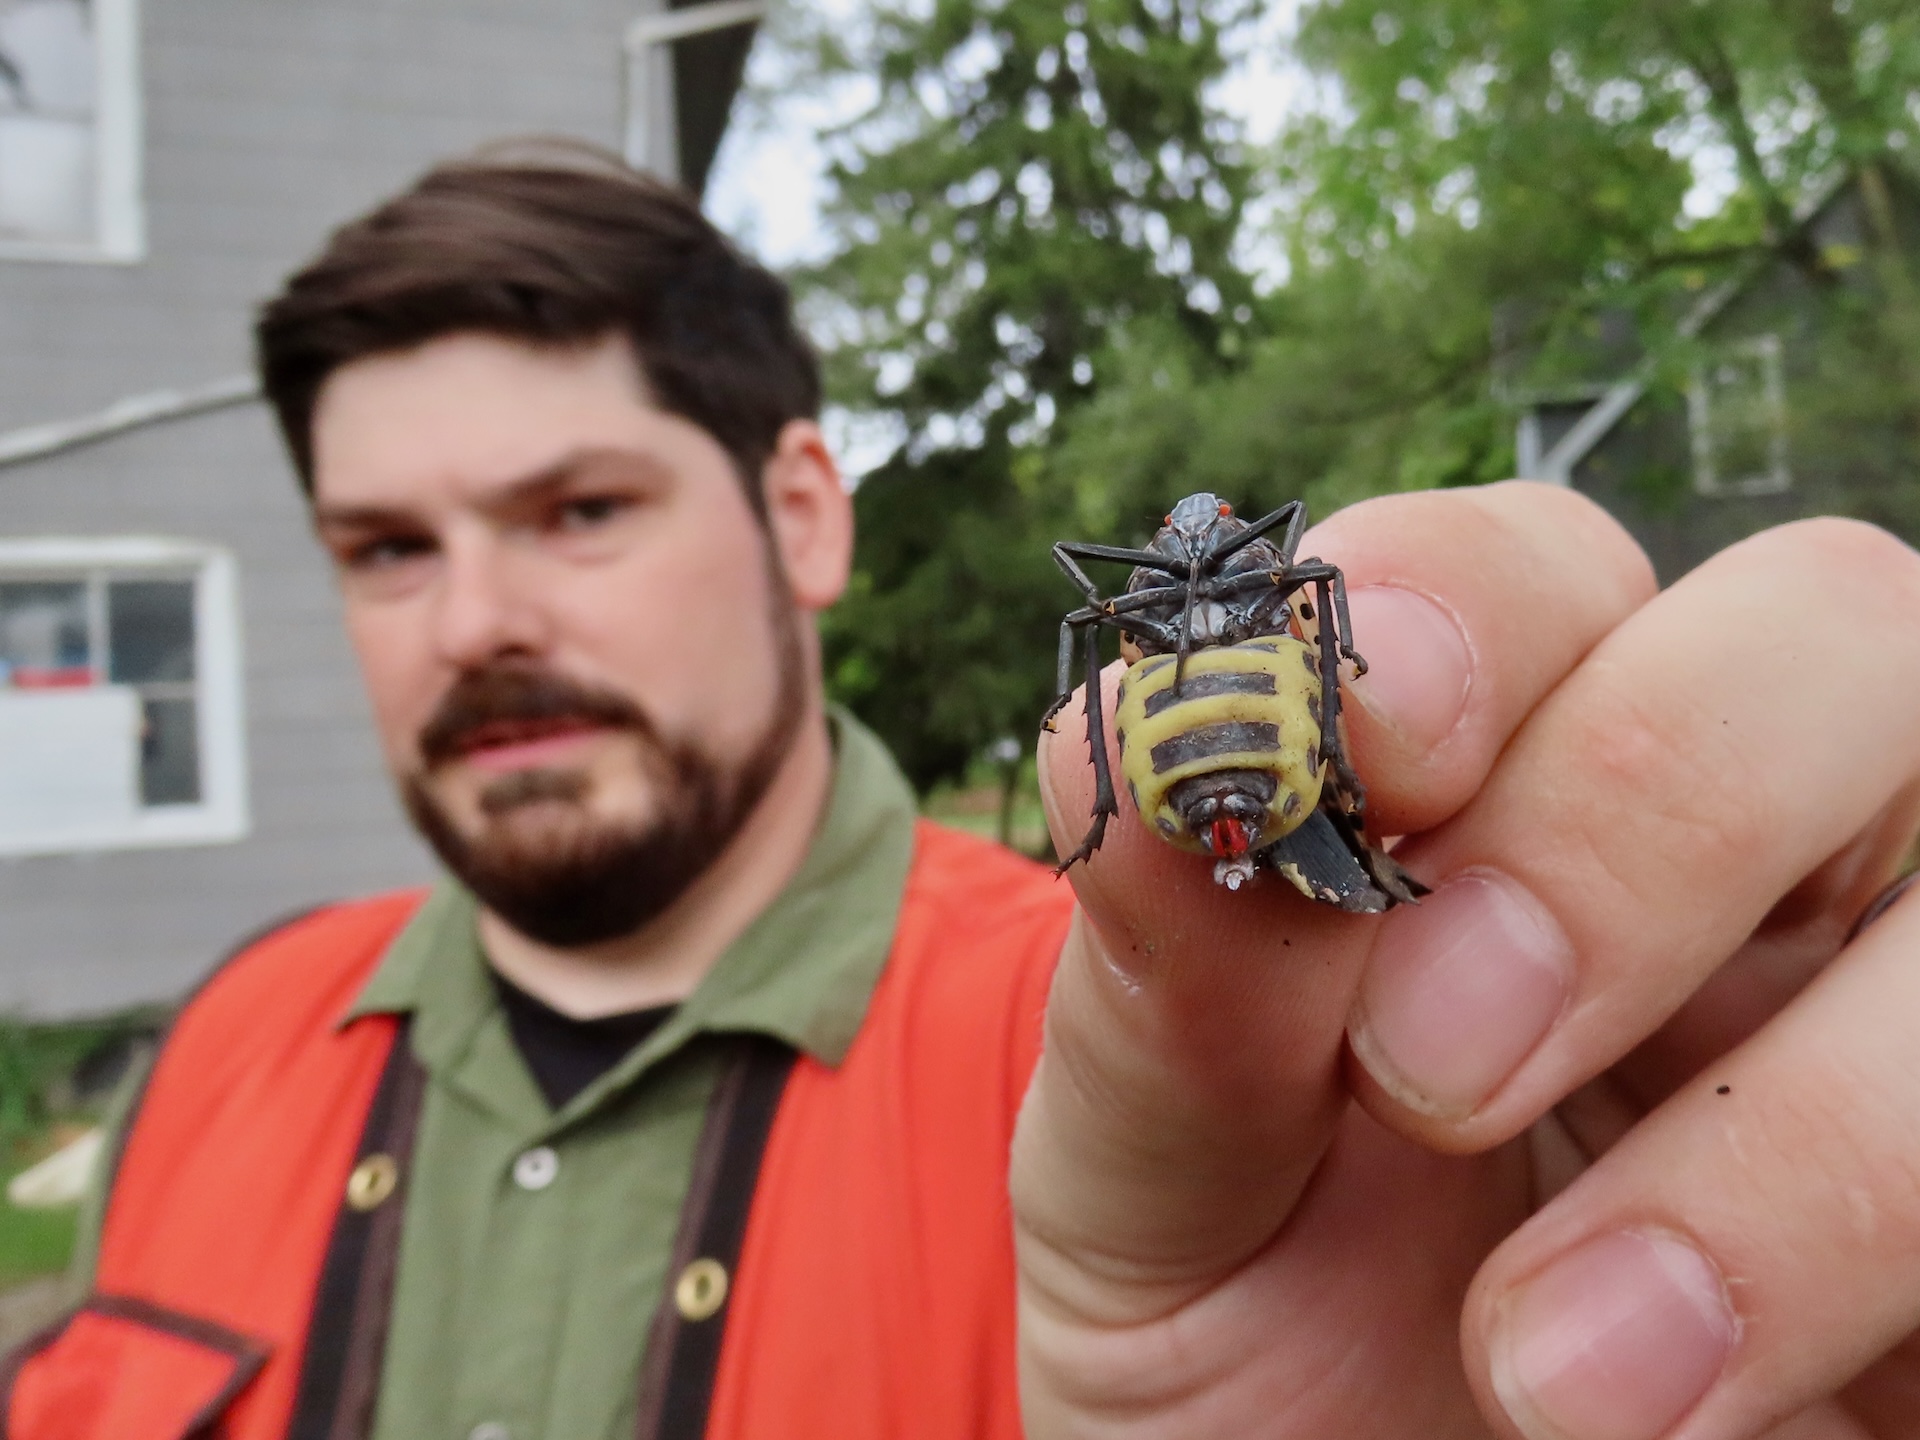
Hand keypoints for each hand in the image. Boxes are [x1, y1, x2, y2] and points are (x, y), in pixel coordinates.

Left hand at [1013, 482, 1919, 1439]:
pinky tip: (1695, 1424)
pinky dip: (1889, 1257)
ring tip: (1547, 1375)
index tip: (1350, 760)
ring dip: (1807, 1130)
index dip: (1462, 611)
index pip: (1539, 576)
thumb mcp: (1160, 1185)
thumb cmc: (1246, 1361)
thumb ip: (1168, 983)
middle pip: (1840, 631)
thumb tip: (1151, 732)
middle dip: (1645, 811)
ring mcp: (1891, 1031)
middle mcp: (1744, 875)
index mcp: (1506, 806)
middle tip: (1437, 1073)